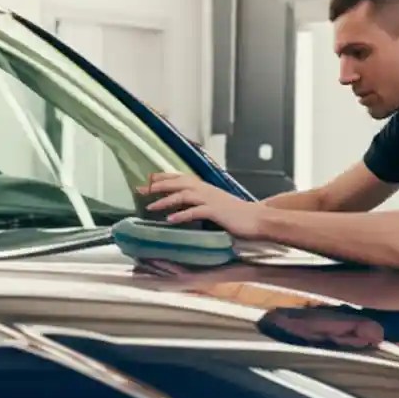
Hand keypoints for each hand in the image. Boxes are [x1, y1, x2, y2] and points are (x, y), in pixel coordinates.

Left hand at [138, 173, 265, 238]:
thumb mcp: (215, 205)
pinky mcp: (216, 211)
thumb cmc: (237, 214)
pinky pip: (196, 212)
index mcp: (206, 187)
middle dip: (158, 185)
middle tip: (140, 190)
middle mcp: (206, 190)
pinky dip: (181, 215)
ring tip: (150, 206)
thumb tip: (182, 206)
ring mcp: (211, 200)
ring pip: (184, 195)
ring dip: (166, 200)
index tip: (147, 180)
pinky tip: (170, 220)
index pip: (180, 177)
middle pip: (178, 182)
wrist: (258, 219)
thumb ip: (200, 203)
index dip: (163, 177)